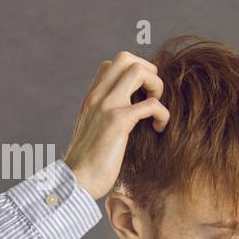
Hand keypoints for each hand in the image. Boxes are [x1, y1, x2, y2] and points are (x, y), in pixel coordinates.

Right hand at [63, 51, 169, 199]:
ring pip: (138, 70)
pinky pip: (150, 104)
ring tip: (157, 110)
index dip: (135, 73)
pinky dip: (162, 114)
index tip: (143, 96)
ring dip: (156, 86)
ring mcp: (106, 106)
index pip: (112, 64)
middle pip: (125, 57)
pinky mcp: (117, 122)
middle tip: (153, 97)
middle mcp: (97, 96)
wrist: (76, 181)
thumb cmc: (90, 164)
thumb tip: (128, 115)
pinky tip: (158, 129)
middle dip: (149, 72)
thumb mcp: (96, 132)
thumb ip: (107, 117)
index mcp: (92, 97)